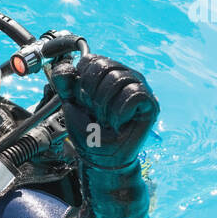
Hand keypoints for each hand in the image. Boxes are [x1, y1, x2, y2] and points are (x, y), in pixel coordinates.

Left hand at [49, 54, 158, 169]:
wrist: (100, 157)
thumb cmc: (89, 131)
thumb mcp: (71, 104)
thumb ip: (65, 84)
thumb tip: (66, 68)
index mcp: (108, 72)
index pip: (92, 60)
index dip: (82, 81)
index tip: (83, 101)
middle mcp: (126, 75)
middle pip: (104, 67)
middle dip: (92, 94)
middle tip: (95, 113)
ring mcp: (140, 87)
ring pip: (118, 79)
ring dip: (105, 105)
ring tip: (106, 119)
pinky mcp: (150, 103)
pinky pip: (134, 94)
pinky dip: (120, 111)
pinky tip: (118, 122)